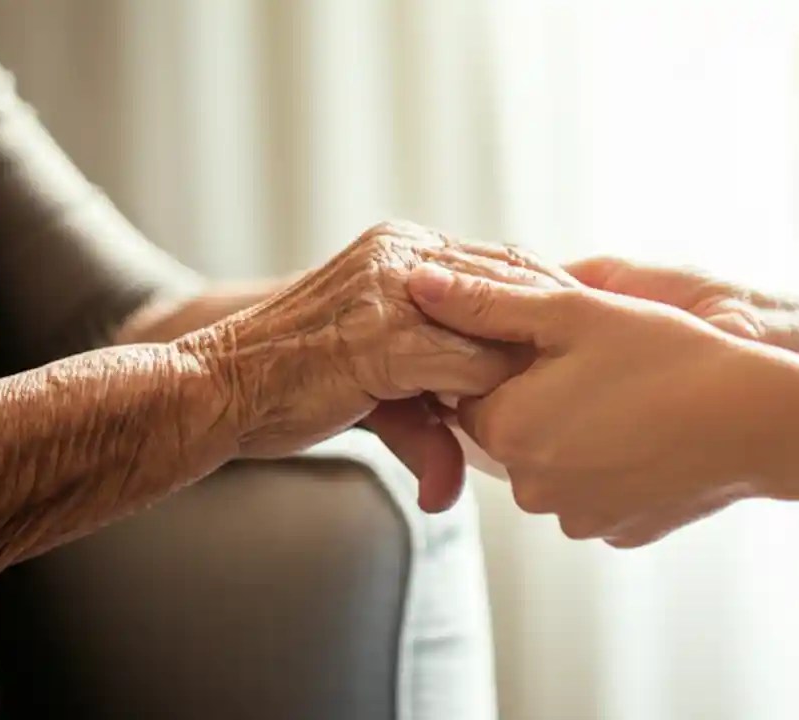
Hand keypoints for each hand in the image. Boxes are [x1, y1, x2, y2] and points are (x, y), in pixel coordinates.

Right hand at [182, 221, 573, 511]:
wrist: (212, 390)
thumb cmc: (288, 390)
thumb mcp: (371, 389)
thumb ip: (422, 420)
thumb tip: (447, 489)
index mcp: (401, 248)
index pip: (500, 261)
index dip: (542, 301)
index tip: (580, 343)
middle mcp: (402, 254)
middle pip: (512, 280)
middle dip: (549, 329)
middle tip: (585, 377)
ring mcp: (393, 292)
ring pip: (497, 325)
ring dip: (522, 372)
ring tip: (544, 415)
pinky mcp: (383, 339)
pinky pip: (467, 370)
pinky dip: (486, 403)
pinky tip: (486, 438)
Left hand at [407, 265, 798, 545]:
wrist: (758, 420)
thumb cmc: (667, 355)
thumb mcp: (573, 313)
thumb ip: (487, 302)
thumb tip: (415, 285)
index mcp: (508, 430)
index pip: (472, 392)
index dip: (510, 360)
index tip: (554, 342)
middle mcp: (531, 487)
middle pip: (514, 431)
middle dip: (542, 397)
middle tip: (600, 363)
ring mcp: (578, 518)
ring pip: (556, 463)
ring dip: (577, 432)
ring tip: (631, 396)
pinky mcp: (620, 532)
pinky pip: (597, 490)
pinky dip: (613, 464)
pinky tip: (650, 433)